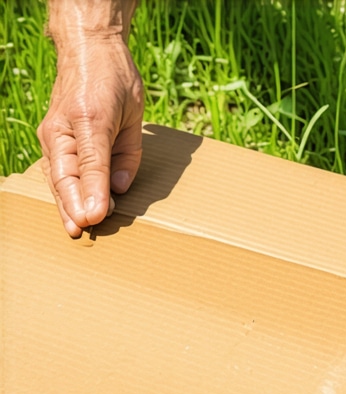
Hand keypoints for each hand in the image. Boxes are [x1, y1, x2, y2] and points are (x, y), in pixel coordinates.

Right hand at [37, 38, 143, 236]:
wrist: (91, 51)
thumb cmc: (115, 80)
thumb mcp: (131, 114)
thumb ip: (126, 153)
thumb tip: (119, 188)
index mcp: (86, 121)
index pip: (89, 166)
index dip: (92, 193)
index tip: (95, 218)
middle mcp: (63, 130)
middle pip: (65, 176)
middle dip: (73, 206)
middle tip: (81, 231)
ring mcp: (54, 134)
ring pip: (57, 176)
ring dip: (64, 203)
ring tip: (73, 228)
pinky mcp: (54, 138)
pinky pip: (57, 170)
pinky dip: (63, 190)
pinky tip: (69, 208)